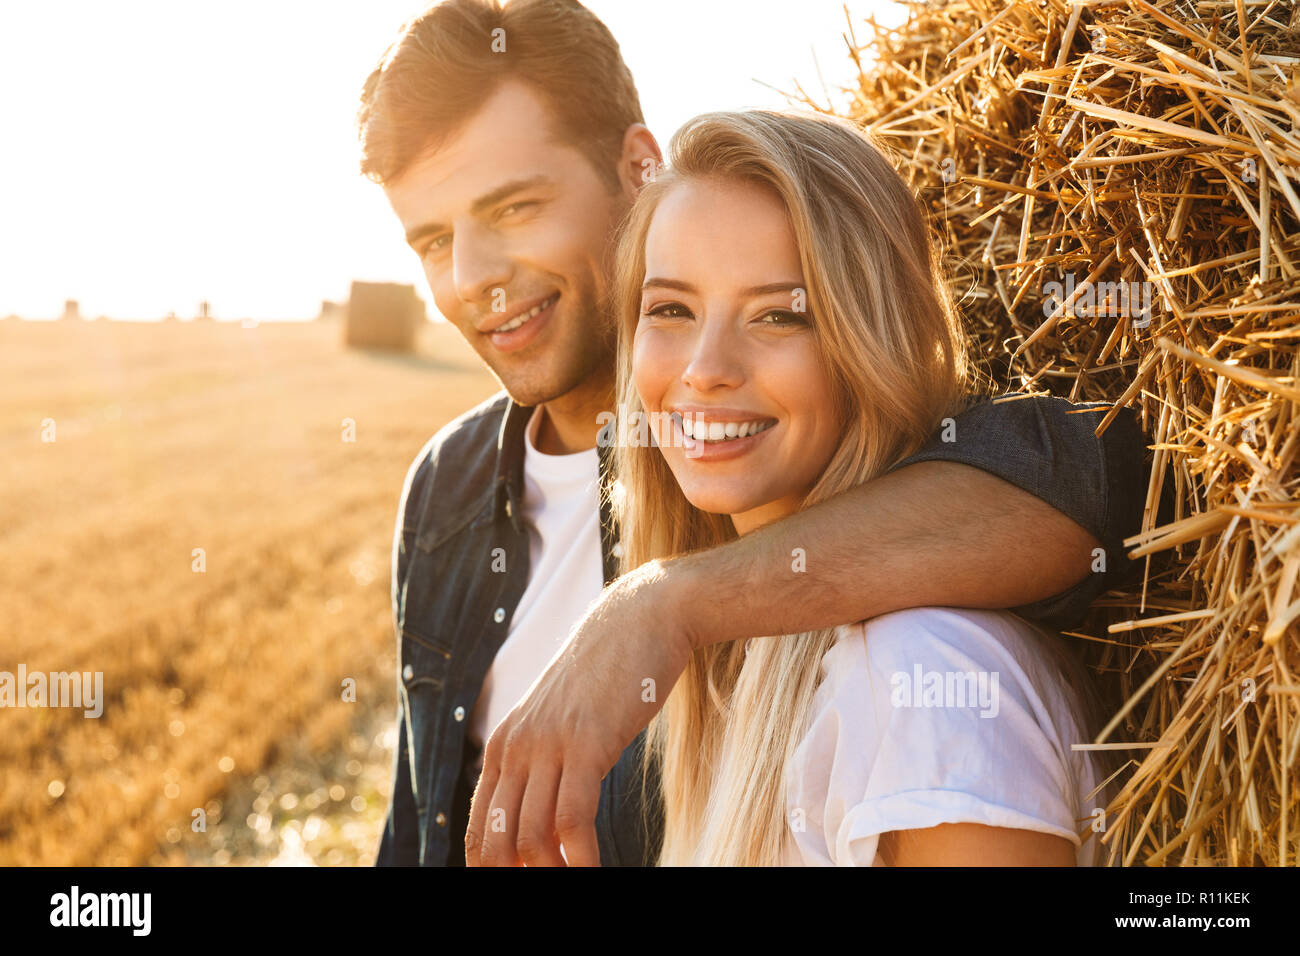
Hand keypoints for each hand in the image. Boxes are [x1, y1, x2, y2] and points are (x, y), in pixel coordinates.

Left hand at [464, 559, 694, 865]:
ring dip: (555, 874)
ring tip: (579, 881)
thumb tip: (545, 823)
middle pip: (499, 842)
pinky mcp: (586, 743)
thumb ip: (546, 761)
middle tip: (552, 888)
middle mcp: (516, 747)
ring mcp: (548, 744)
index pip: (479, 831)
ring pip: (533, 836)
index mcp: (504, 745)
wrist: (643, 618)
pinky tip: (595, 870)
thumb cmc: (610, 675)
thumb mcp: (564, 719)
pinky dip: (582, 859)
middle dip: (521, 876)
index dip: (492, 869)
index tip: (522, 883)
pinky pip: (573, 819)